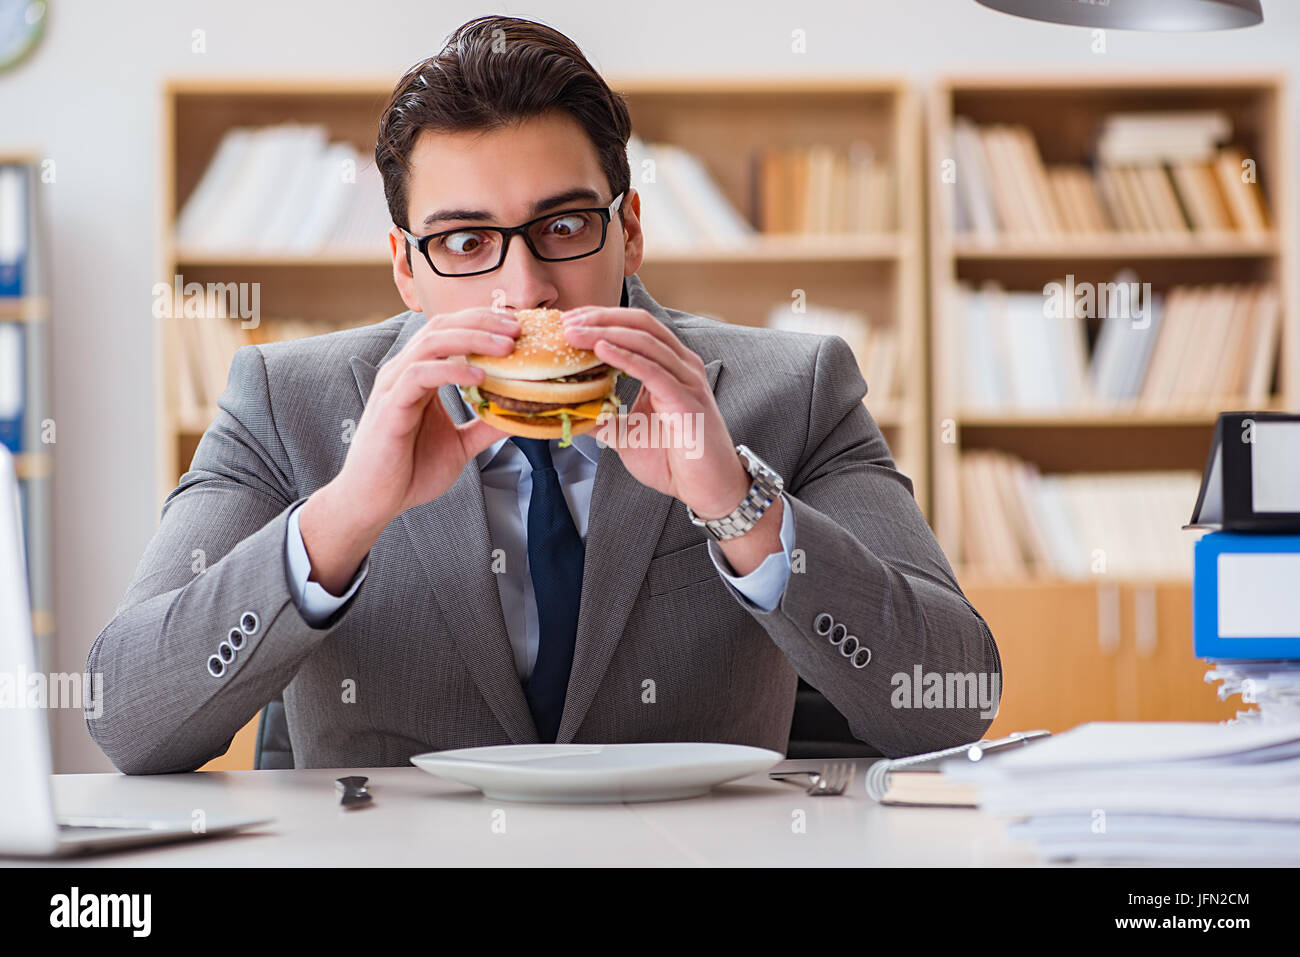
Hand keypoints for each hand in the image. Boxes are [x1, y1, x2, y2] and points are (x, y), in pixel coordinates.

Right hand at [333, 307, 517, 527]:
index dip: (483, 323)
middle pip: (442, 326)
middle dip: (482, 322)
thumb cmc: (410, 471)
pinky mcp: (390, 406)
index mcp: (419, 374)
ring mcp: (394, 386)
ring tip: (506, 347)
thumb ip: (486, 426)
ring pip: (431, 342)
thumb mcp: (460, 445)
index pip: (450, 331)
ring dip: (472, 339)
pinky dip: (451, 370)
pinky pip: (420, 374)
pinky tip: (479, 377)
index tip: (518, 327)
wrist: (374, 501)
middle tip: (517, 328)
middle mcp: (405, 372)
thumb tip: (521, 415)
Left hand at [561, 306, 750, 518]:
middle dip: (601, 318)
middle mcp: (681, 366)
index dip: (602, 319)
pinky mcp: (687, 401)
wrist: (706, 489)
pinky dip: (626, 358)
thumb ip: (602, 417)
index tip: (569, 322)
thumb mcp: (626, 434)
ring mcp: (687, 381)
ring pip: (645, 341)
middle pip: (641, 323)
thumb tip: (570, 410)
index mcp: (670, 367)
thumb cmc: (675, 460)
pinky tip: (602, 350)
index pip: (636, 327)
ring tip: (575, 334)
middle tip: (567, 322)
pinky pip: (653, 371)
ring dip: (606, 333)